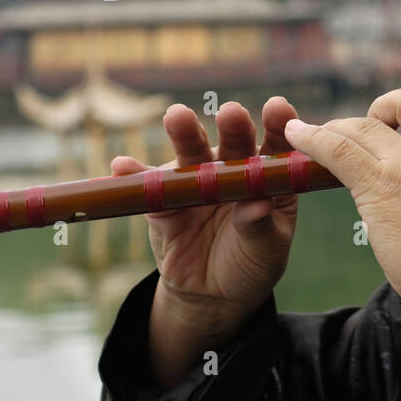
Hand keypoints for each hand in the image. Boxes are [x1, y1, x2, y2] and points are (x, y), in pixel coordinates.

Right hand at [111, 98, 300, 383]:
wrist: (213, 293)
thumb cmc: (252, 261)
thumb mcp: (265, 250)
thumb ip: (259, 227)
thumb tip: (256, 206)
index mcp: (267, 175)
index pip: (276, 144)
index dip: (277, 125)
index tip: (277, 107)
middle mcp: (231, 169)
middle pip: (233, 141)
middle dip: (233, 125)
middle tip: (231, 113)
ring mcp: (195, 181)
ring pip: (189, 153)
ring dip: (183, 133)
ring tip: (177, 116)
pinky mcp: (163, 201)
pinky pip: (148, 186)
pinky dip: (134, 174)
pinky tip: (123, 165)